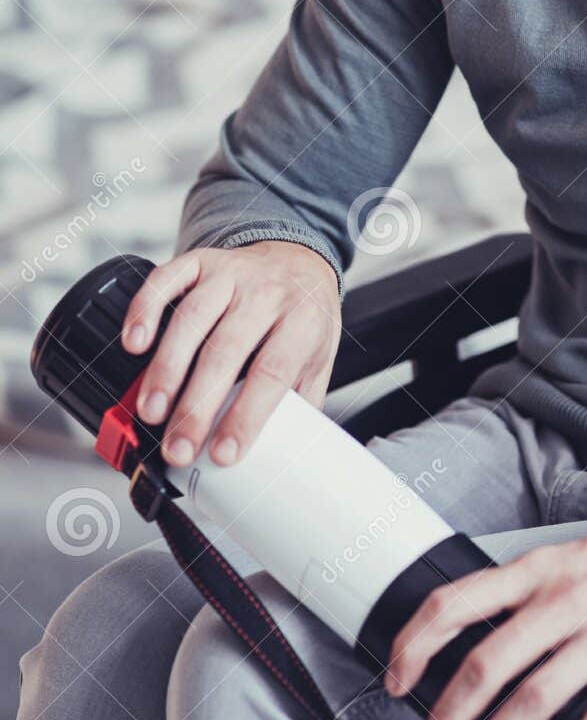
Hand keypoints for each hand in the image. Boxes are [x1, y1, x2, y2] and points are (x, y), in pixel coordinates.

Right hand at [120, 241, 340, 468]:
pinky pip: (167, 280)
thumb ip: (301, 404)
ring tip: (150, 411)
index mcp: (302, 322)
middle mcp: (266, 294)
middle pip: (227, 351)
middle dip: (197, 405)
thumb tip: (279, 461)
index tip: (223, 454)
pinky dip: (145, 310)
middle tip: (178, 446)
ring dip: (167, 369)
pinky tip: (134, 343)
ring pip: (192, 319)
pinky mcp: (201, 262)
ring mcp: (231, 274)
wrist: (298, 259)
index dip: (246, 415)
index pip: (273, 371)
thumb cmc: (304, 317)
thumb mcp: (318, 358)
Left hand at [384, 511, 586, 719]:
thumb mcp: (563, 556)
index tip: (397, 679)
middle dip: (450, 712)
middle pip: (487, 663)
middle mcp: (565, 600)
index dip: (415, 644)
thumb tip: (466, 639)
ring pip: (535, 697)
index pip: (456, 602)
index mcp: (537, 570)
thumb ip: (519, 593)